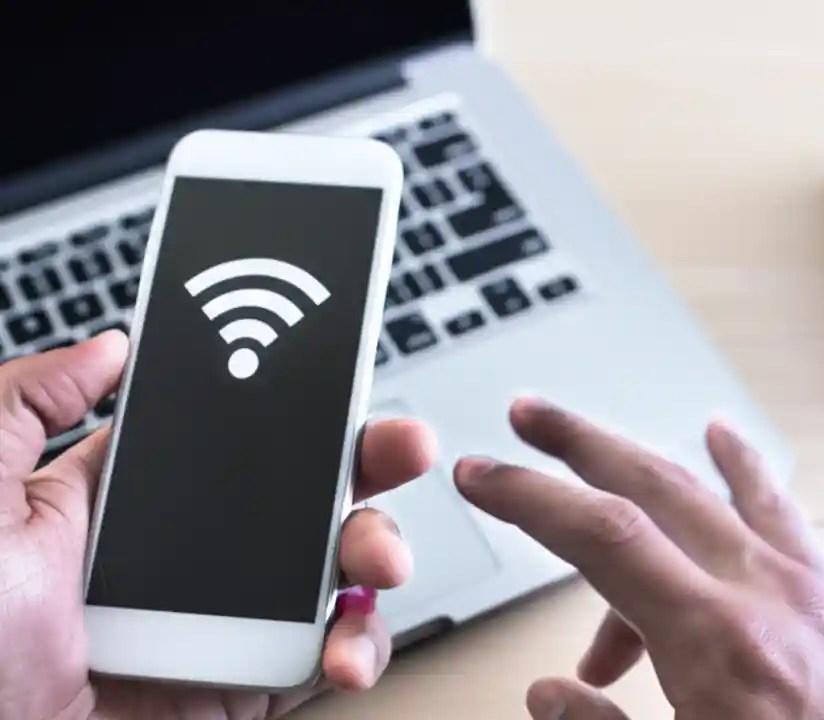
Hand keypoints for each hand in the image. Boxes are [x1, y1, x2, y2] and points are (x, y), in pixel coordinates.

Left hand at [0, 332, 435, 719]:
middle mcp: (194, 555)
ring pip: (334, 567)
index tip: (340, 381)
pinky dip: (358, 648)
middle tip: (407, 446)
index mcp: (133, 502)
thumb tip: (107, 346)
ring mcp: (230, 620)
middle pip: (308, 491)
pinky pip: (328, 654)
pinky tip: (343, 648)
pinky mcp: (250, 684)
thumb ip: (25, 403)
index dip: (297, 406)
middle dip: (372, 461)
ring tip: (380, 560)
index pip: (235, 436)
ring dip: (378, 550)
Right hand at [456, 398, 823, 719]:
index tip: (484, 474)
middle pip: (654, 484)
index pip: (602, 538)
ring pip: (710, 490)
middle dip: (580, 444)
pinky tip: (722, 439)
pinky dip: (740, 470)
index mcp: (718, 646)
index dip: (531, 497)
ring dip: (643, 460)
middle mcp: (764, 597)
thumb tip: (553, 693)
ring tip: (592, 459)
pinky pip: (778, 510)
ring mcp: (804, 590)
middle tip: (528, 417)